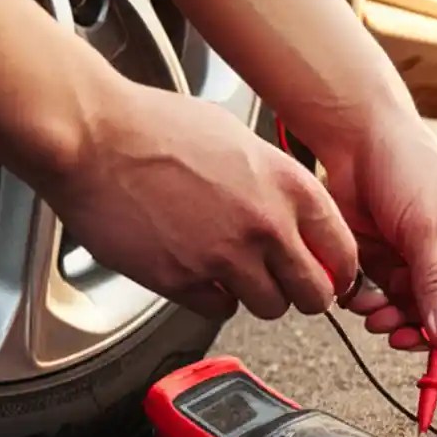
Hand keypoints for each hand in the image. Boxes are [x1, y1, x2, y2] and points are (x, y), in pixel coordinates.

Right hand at [44, 79, 357, 320]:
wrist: (94, 136)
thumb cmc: (155, 128)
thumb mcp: (237, 139)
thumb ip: (272, 183)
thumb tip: (290, 212)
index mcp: (286, 185)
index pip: (342, 250)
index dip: (338, 270)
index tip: (329, 276)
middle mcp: (264, 224)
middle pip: (313, 294)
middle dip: (302, 295)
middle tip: (286, 286)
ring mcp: (224, 256)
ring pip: (269, 308)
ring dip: (255, 296)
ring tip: (232, 271)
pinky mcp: (184, 280)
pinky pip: (218, 308)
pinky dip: (211, 297)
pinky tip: (196, 270)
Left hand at [321, 116, 436, 368]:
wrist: (356, 140)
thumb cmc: (406, 164)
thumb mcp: (425, 228)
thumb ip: (436, 284)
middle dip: (423, 329)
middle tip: (400, 338)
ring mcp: (418, 261)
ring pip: (412, 311)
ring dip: (393, 319)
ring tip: (376, 315)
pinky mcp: (386, 262)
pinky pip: (384, 299)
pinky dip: (372, 304)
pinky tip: (362, 298)